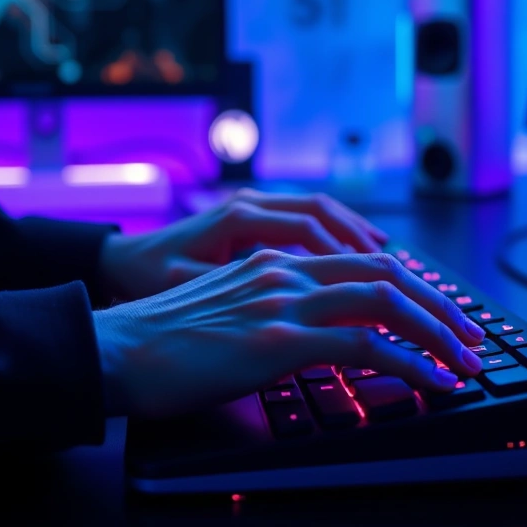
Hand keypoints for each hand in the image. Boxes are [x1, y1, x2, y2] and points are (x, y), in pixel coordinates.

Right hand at [93, 249, 486, 418]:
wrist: (114, 350)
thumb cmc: (163, 342)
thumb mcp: (230, 313)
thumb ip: (277, 314)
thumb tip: (320, 340)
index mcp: (275, 260)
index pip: (363, 262)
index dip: (412, 286)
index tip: (440, 313)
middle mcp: (286, 269)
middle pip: (387, 273)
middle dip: (441, 305)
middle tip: (471, 336)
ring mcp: (283, 299)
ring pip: (386, 300)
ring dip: (438, 330)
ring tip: (467, 360)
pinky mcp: (277, 338)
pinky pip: (363, 344)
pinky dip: (409, 361)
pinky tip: (431, 379)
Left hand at [98, 189, 388, 301]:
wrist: (117, 267)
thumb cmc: (143, 286)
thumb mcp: (185, 298)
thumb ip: (236, 300)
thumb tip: (290, 320)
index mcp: (234, 221)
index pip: (307, 228)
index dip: (347, 256)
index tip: (379, 289)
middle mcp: (249, 206)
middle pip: (325, 213)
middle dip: (370, 244)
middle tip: (409, 280)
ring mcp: (253, 208)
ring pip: (322, 212)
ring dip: (360, 238)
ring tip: (398, 268)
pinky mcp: (256, 221)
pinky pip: (309, 221)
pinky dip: (341, 237)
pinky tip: (363, 257)